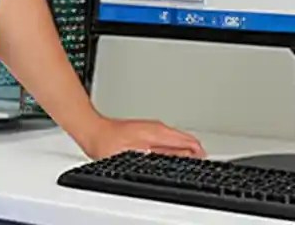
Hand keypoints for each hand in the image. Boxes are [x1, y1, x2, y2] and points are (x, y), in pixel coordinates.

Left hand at [78, 116, 205, 160]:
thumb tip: (184, 155)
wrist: (93, 132)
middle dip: (192, 153)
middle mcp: (157, 127)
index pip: (190, 140)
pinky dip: (171, 149)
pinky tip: (166, 158)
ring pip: (176, 140)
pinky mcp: (146, 131)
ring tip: (181, 164)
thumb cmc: (109, 143)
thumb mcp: (139, 153)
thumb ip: (163, 154)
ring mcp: (151, 128)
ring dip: (182, 151)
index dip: (198, 153)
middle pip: (185, 140)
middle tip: (191, 166)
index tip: (200, 163)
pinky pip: (166, 141)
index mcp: (159, 131)